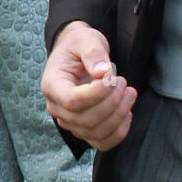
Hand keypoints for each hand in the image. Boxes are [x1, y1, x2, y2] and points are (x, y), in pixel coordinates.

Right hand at [41, 20, 135, 150]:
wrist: (78, 54)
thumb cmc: (80, 45)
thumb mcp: (85, 39)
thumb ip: (93, 53)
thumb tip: (102, 72)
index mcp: (52, 85)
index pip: (72, 101)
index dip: (96, 94)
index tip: (112, 78)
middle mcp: (56, 107)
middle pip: (85, 120)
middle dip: (111, 103)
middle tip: (123, 82)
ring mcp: (70, 121)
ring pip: (95, 133)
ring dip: (118, 116)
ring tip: (129, 93)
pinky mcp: (84, 129)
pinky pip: (101, 142)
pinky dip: (118, 133)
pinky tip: (128, 113)